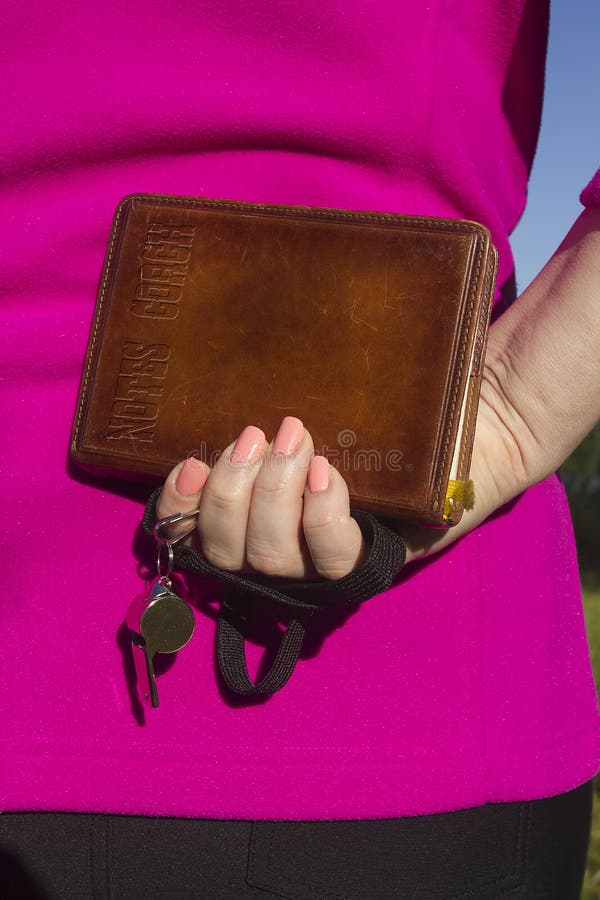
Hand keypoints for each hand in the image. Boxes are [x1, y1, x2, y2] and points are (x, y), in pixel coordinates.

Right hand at [156, 381, 530, 580]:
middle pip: (229, 555)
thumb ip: (271, 391)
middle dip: (230, 496)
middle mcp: (290, 545)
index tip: (190, 461)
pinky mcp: (380, 557)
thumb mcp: (318, 394)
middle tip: (255, 436)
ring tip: (295, 440)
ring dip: (271, 499)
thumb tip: (212, 346)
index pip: (196, 534)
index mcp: (260, 512)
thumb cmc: (387, 397)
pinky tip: (328, 471)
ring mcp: (333, 557)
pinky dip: (321, 515)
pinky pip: (336, 556)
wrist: (478, 415)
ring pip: (273, 561)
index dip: (180, 508)